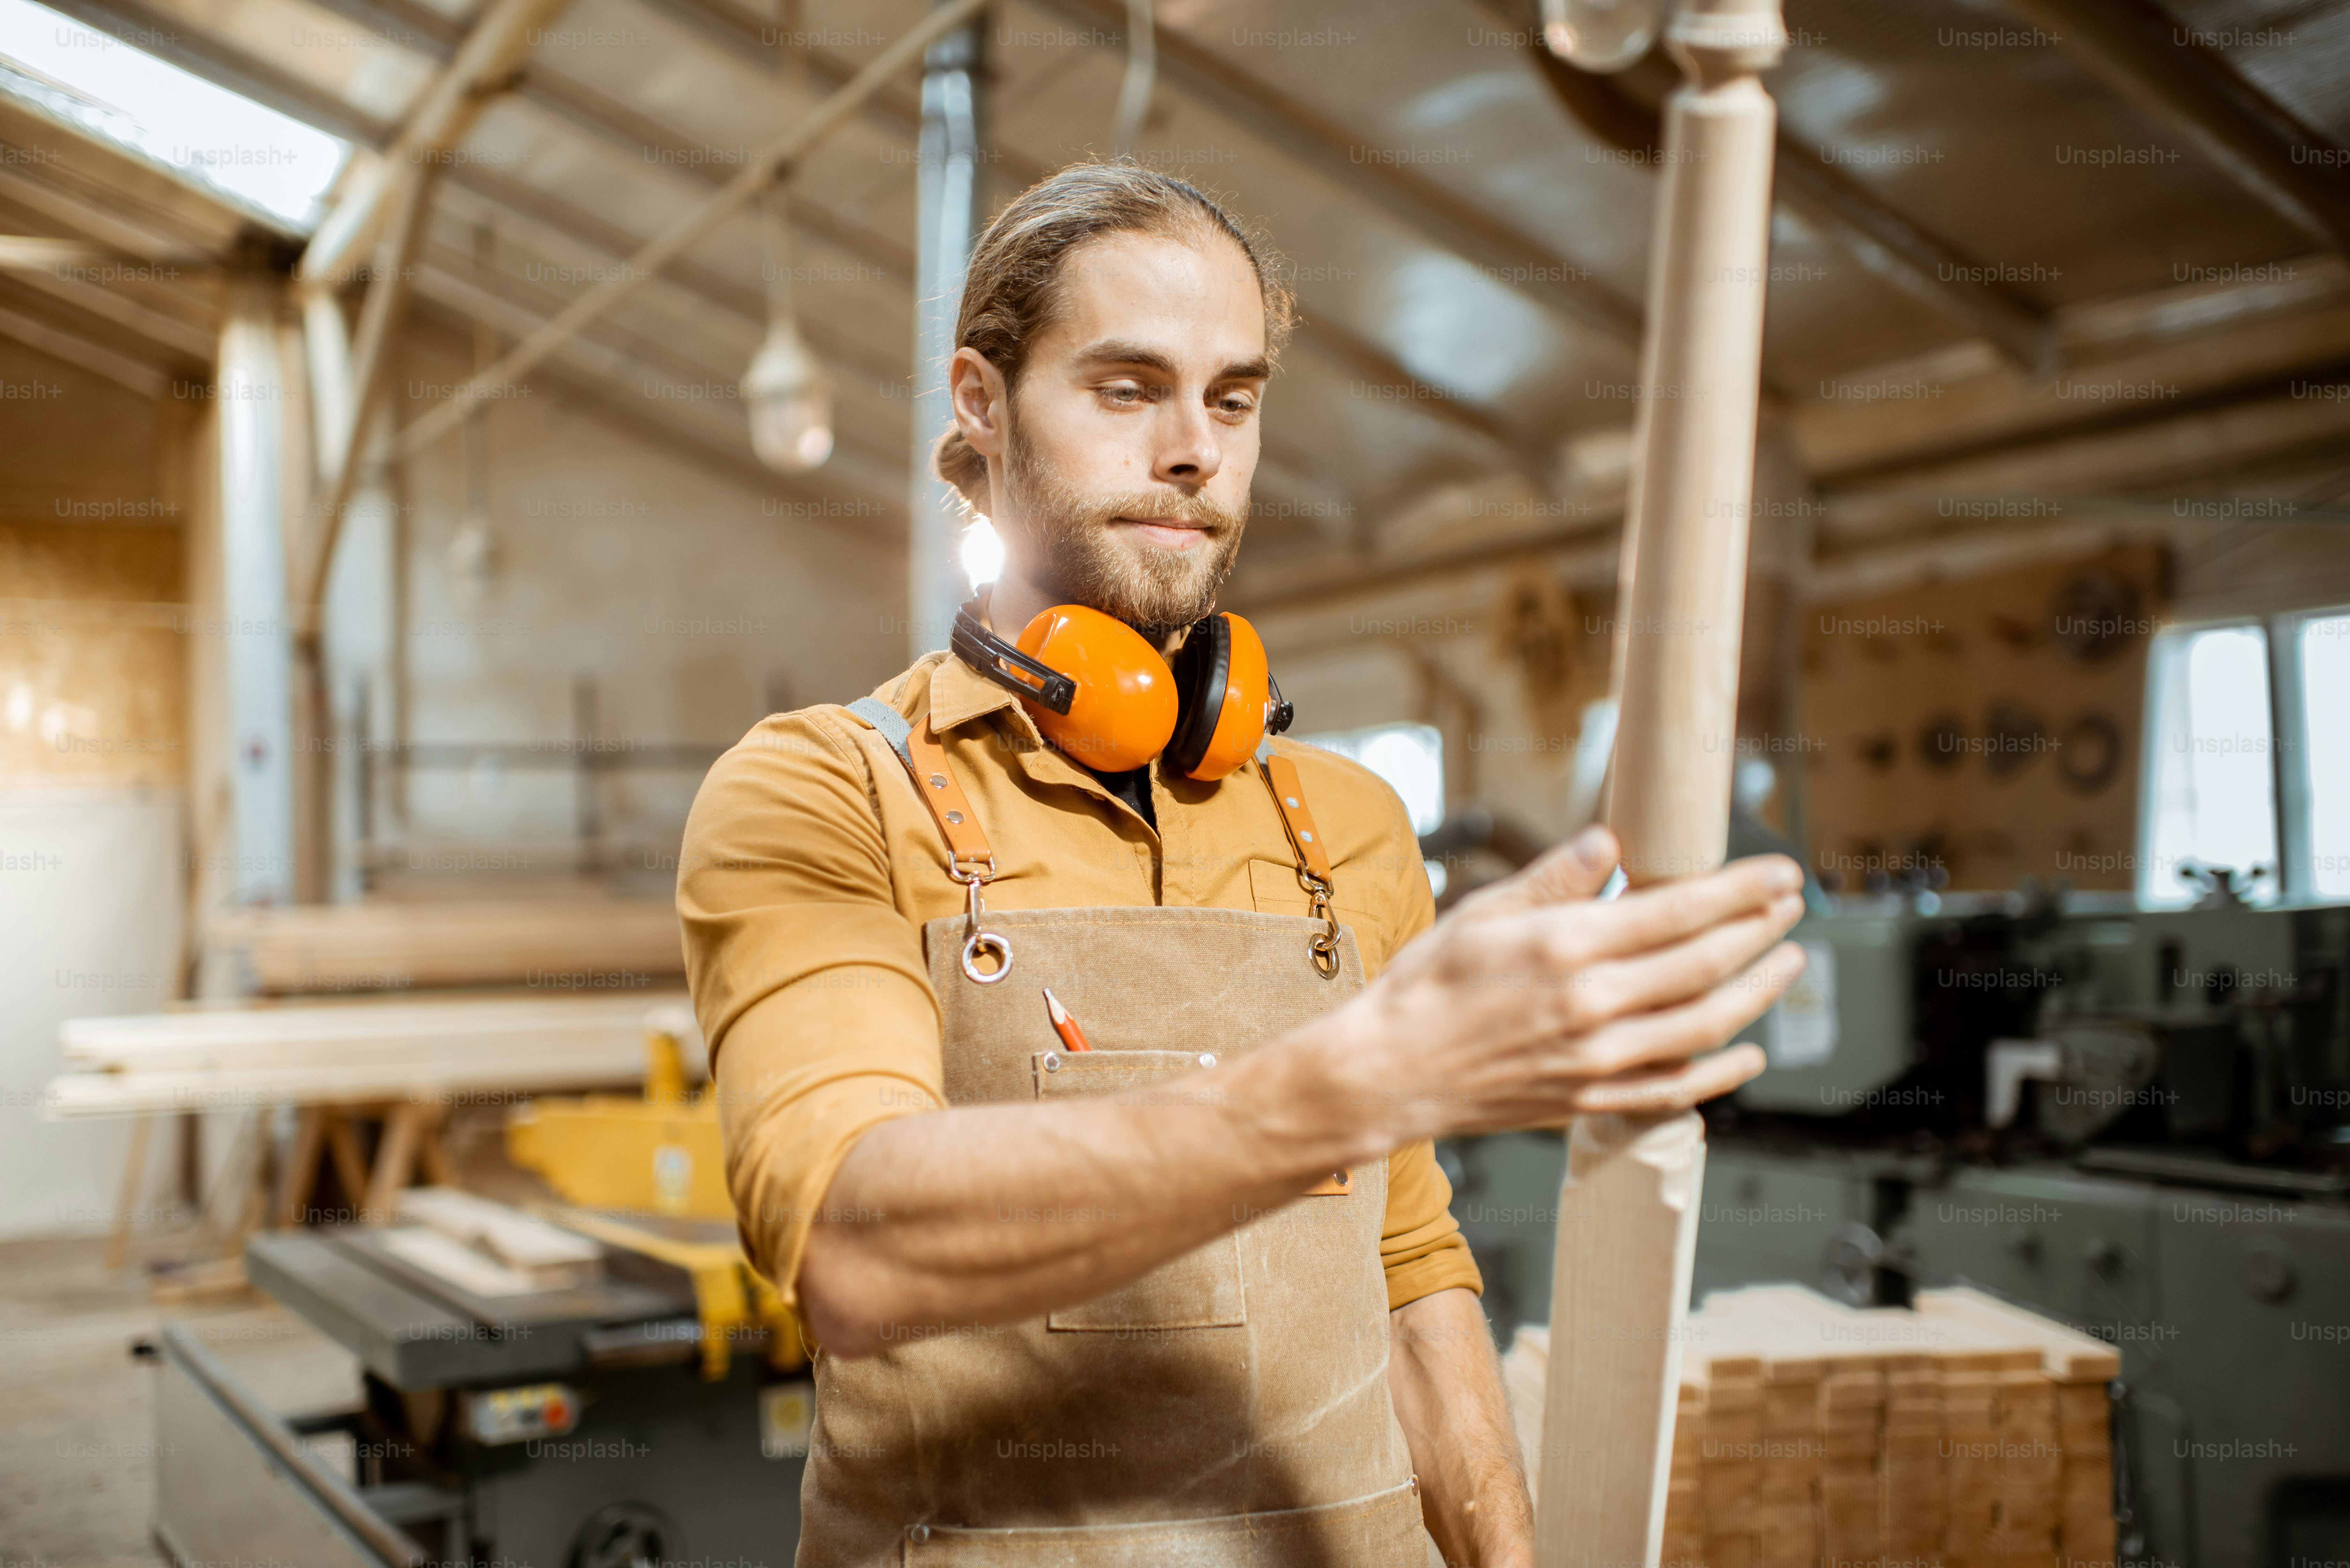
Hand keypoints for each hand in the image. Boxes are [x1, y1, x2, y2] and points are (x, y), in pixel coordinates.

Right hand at [1325, 825, 1804, 1145]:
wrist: (1390, 1072)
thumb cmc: (1428, 986)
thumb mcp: (1483, 912)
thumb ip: (1553, 878)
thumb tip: (1609, 840)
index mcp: (1566, 947)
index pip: (1680, 912)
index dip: (1741, 891)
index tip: (1780, 874)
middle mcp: (1592, 1005)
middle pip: (1705, 964)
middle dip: (1761, 930)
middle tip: (1793, 906)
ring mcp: (1597, 1060)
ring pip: (1705, 1025)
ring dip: (1757, 991)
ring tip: (1788, 962)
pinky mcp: (1591, 1100)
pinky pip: (1675, 1088)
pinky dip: (1721, 1072)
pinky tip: (1748, 1051)